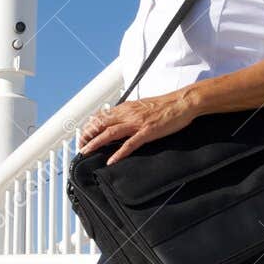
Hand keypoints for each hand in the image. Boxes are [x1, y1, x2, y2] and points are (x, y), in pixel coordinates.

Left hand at [78, 90, 196, 165]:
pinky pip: (130, 144)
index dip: (89, 126)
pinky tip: (111, 160)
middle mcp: (128, 114)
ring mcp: (137, 123)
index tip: (83, 136)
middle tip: (80, 147)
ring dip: (95, 143)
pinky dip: (119, 153)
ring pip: (110, 133)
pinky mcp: (148, 131)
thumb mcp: (143, 107)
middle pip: (101, 124)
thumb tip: (121, 121)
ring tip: (85, 152)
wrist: (183, 102)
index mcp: (127, 108)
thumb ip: (131, 113)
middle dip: (87, 136)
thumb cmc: (166, 106)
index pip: (101, 116)